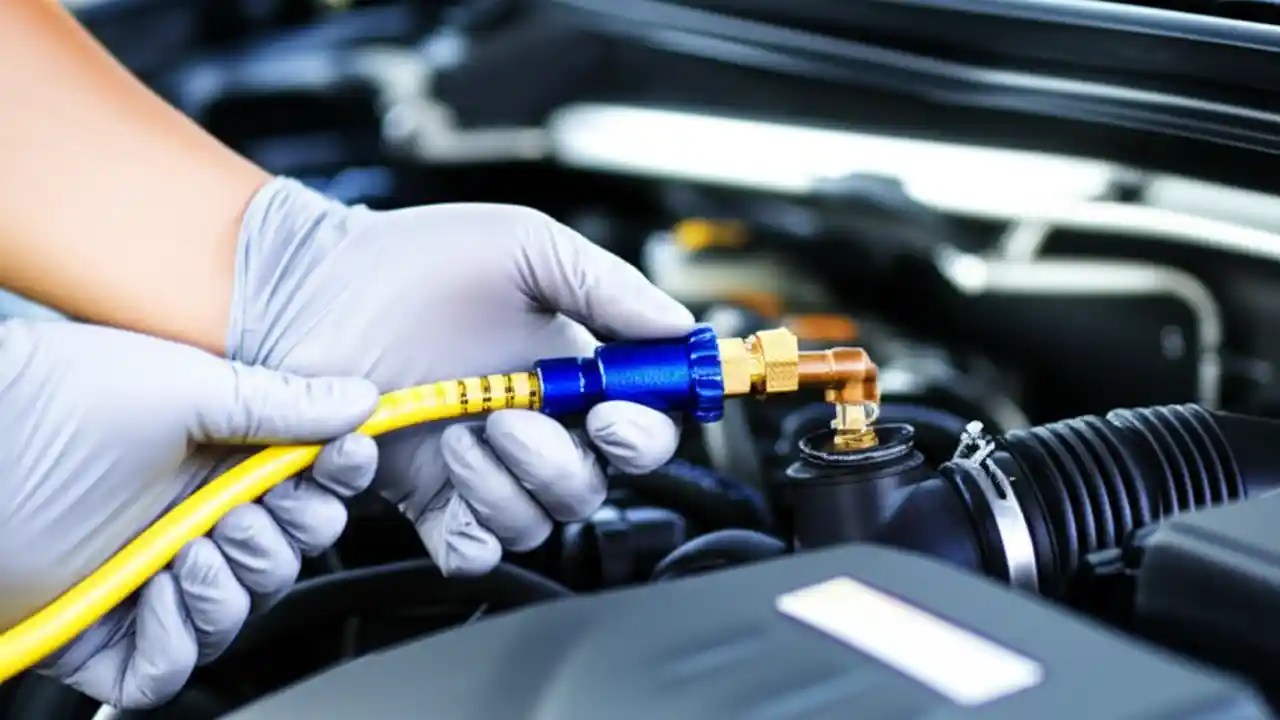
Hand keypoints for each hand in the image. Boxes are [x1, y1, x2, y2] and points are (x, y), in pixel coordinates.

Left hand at [0, 320, 377, 707]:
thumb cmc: (53, 403)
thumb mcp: (181, 386)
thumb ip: (278, 402)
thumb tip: (358, 400)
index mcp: (219, 455)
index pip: (311, 481)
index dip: (335, 477)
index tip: (340, 460)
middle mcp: (194, 514)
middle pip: (288, 556)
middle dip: (273, 542)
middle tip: (231, 516)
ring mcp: (154, 573)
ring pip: (240, 614)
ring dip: (225, 593)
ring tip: (181, 558)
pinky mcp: (109, 627)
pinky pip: (171, 666)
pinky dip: (175, 646)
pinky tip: (155, 599)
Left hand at [229, 178, 695, 574]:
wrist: (312, 288)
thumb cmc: (413, 260)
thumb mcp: (525, 247)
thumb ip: (605, 286)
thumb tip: (678, 325)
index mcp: (570, 374)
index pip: (641, 428)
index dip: (643, 434)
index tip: (611, 412)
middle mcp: (535, 429)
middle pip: (590, 487)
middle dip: (559, 462)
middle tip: (513, 416)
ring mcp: (481, 469)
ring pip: (535, 522)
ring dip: (506, 486)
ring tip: (460, 431)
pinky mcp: (427, 500)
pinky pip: (470, 551)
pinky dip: (466, 530)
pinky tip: (439, 471)